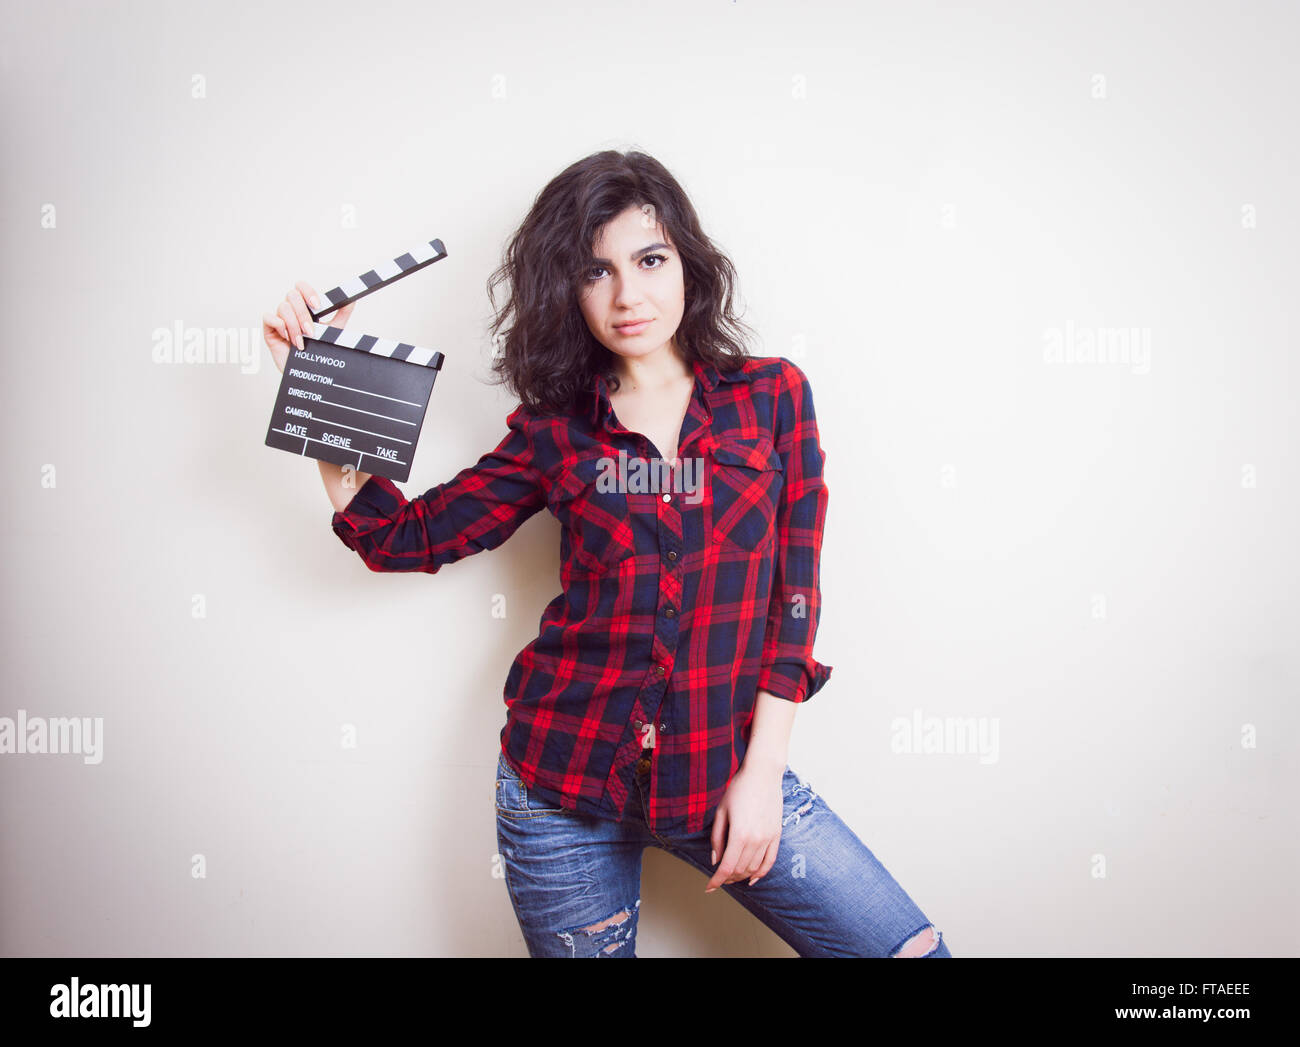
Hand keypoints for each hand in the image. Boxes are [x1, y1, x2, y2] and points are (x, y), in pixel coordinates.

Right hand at [262, 281, 355, 374]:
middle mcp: (291, 310)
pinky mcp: (269, 330)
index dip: (308, 292)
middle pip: (292, 295)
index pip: (301, 287)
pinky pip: (268, 317)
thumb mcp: (333, 331)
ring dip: (294, 325)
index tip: (318, 306)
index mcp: (304, 307)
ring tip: (301, 341)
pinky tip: (287, 337)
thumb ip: (341, 314)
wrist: (308, 373)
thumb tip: (352, 300)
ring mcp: (279, 319)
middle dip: (303, 314)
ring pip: (283, 307)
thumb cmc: (318, 351)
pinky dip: (279, 325)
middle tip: (311, 332)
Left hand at [705, 760, 783, 892]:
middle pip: (740, 870)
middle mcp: (756, 840)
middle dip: (727, 878)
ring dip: (741, 876)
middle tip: (718, 878)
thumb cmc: (739, 789)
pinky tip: (752, 878)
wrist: (763, 774)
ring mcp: (768, 838)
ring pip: (754, 868)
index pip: (727, 867)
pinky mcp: (777, 835)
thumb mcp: (721, 812)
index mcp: (740, 834)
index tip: (709, 887)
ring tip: (732, 876)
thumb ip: (717, 838)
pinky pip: (770, 861)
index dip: (717, 880)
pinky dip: (761, 873)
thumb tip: (715, 860)